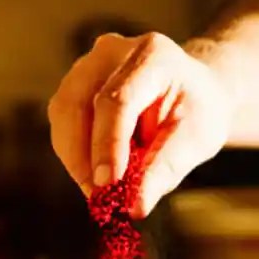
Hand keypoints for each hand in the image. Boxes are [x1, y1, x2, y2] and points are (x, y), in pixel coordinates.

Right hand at [47, 32, 234, 217]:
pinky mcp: (74, 84)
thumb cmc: (196, 113)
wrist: (191, 92)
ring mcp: (87, 64)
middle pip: (77, 104)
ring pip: (62, 113)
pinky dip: (75, 153)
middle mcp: (113, 51)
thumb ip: (165, 170)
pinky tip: (95, 172)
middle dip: (82, 157)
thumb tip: (135, 207)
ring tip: (100, 189)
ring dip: (75, 158)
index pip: (117, 100)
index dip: (107, 144)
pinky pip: (62, 121)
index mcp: (153, 56)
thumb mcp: (196, 140)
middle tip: (99, 196)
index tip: (108, 186)